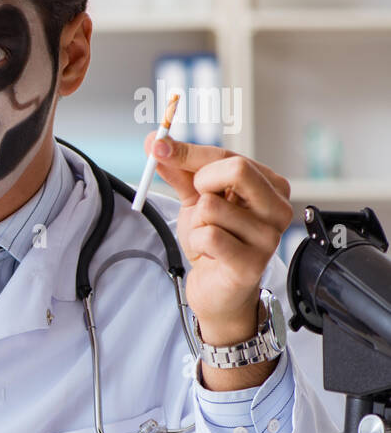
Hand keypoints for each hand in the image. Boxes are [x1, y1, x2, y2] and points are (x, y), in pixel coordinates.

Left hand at [144, 133, 292, 388]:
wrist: (216, 290)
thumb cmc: (213, 242)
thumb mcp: (195, 200)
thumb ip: (179, 171)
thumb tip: (154, 141)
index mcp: (270, 186)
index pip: (228, 156)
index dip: (188, 152)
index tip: (156, 147)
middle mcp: (277, 208)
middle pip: (237, 169)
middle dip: (201, 182)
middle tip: (197, 201)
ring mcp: (269, 237)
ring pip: (212, 207)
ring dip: (196, 223)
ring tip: (208, 238)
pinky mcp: (252, 263)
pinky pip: (208, 235)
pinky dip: (196, 242)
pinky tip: (208, 254)